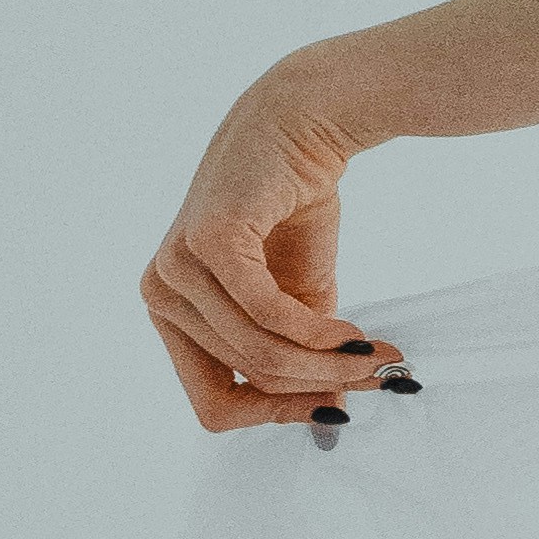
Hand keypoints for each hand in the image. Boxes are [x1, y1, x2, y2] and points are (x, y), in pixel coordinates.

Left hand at [142, 65, 415, 435]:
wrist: (304, 122)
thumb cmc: (296, 205)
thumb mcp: (299, 296)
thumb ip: (299, 350)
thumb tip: (330, 414)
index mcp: (170, 313)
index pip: (212, 400)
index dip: (276, 416)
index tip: (334, 407)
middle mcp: (159, 293)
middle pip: (243, 380)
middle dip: (318, 387)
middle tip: (379, 379)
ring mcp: (175, 268)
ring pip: (257, 353)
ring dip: (327, 364)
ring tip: (377, 358)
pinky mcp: (207, 243)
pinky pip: (266, 314)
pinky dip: (318, 332)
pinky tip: (355, 333)